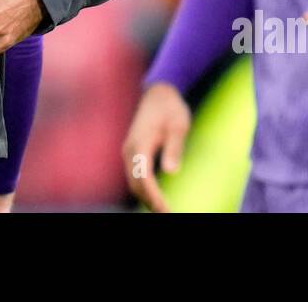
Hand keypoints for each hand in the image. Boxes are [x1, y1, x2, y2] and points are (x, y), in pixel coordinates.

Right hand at [121, 82, 190, 212]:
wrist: (157, 93)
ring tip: (162, 210)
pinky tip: (155, 197)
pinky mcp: (132, 152)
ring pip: (133, 181)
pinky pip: (134, 175)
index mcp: (140, 143)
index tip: (165, 210)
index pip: (144, 177)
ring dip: (145, 197)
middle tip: (166, 214)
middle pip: (135, 183)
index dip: (153, 196)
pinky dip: (143, 189)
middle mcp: (130, 149)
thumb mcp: (179, 125)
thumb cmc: (170, 108)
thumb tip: (170, 171)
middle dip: (149, 201)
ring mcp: (129, 151)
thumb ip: (174, 147)